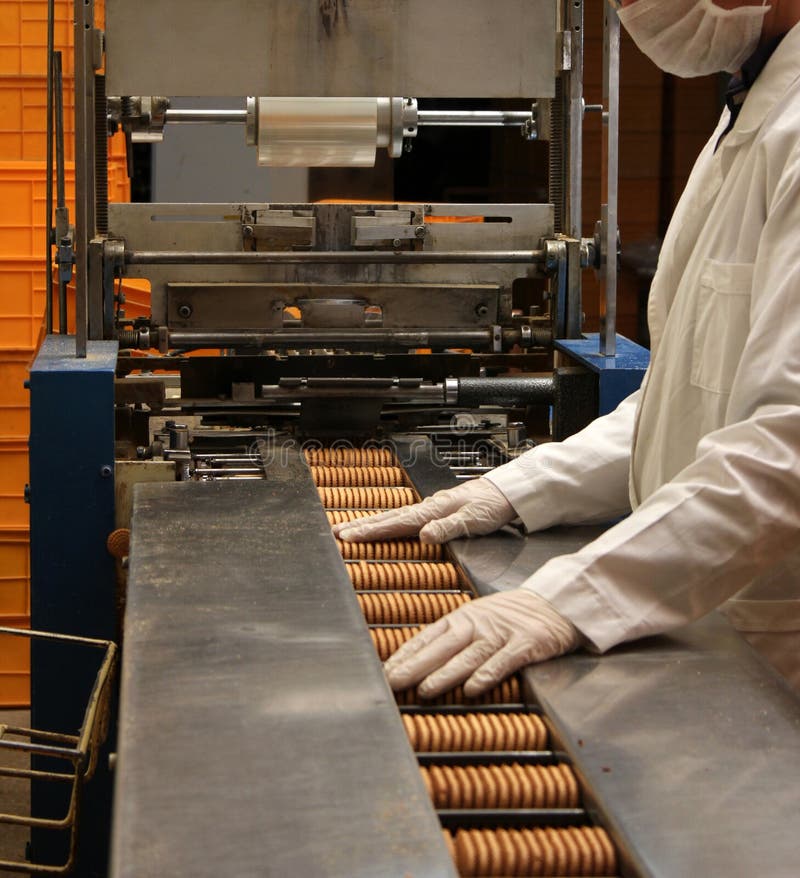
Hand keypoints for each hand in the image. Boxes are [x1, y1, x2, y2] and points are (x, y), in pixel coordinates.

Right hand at [331, 478, 515, 543]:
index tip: (350, 537)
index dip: (371, 531)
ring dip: (371, 524)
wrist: (506, 493)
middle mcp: (428, 507)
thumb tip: (424, 535)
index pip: (396, 523)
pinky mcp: (435, 510)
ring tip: (350, 530)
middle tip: (337, 533)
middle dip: (362, 526)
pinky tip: (382, 525)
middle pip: (388, 518)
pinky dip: (388, 522)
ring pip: (394, 517)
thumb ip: (448, 527)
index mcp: (433, 510)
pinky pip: (404, 517)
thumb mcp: (474, 520)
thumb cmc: (492, 506)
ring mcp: (430, 508)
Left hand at [383, 590, 578, 697]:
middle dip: (415, 666)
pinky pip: (503, 661)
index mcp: (462, 618)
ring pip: (468, 656)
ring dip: (446, 673)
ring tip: (425, 690)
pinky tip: (472, 689)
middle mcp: (477, 624)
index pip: (427, 637)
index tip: (385, 671)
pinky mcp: (526, 644)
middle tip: (393, 682)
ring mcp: (501, 634)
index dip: (406, 655)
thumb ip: (452, 639)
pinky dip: (487, 675)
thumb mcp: (477, 620)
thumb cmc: (512, 617)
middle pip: (442, 647)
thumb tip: (418, 661)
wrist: (556, 604)